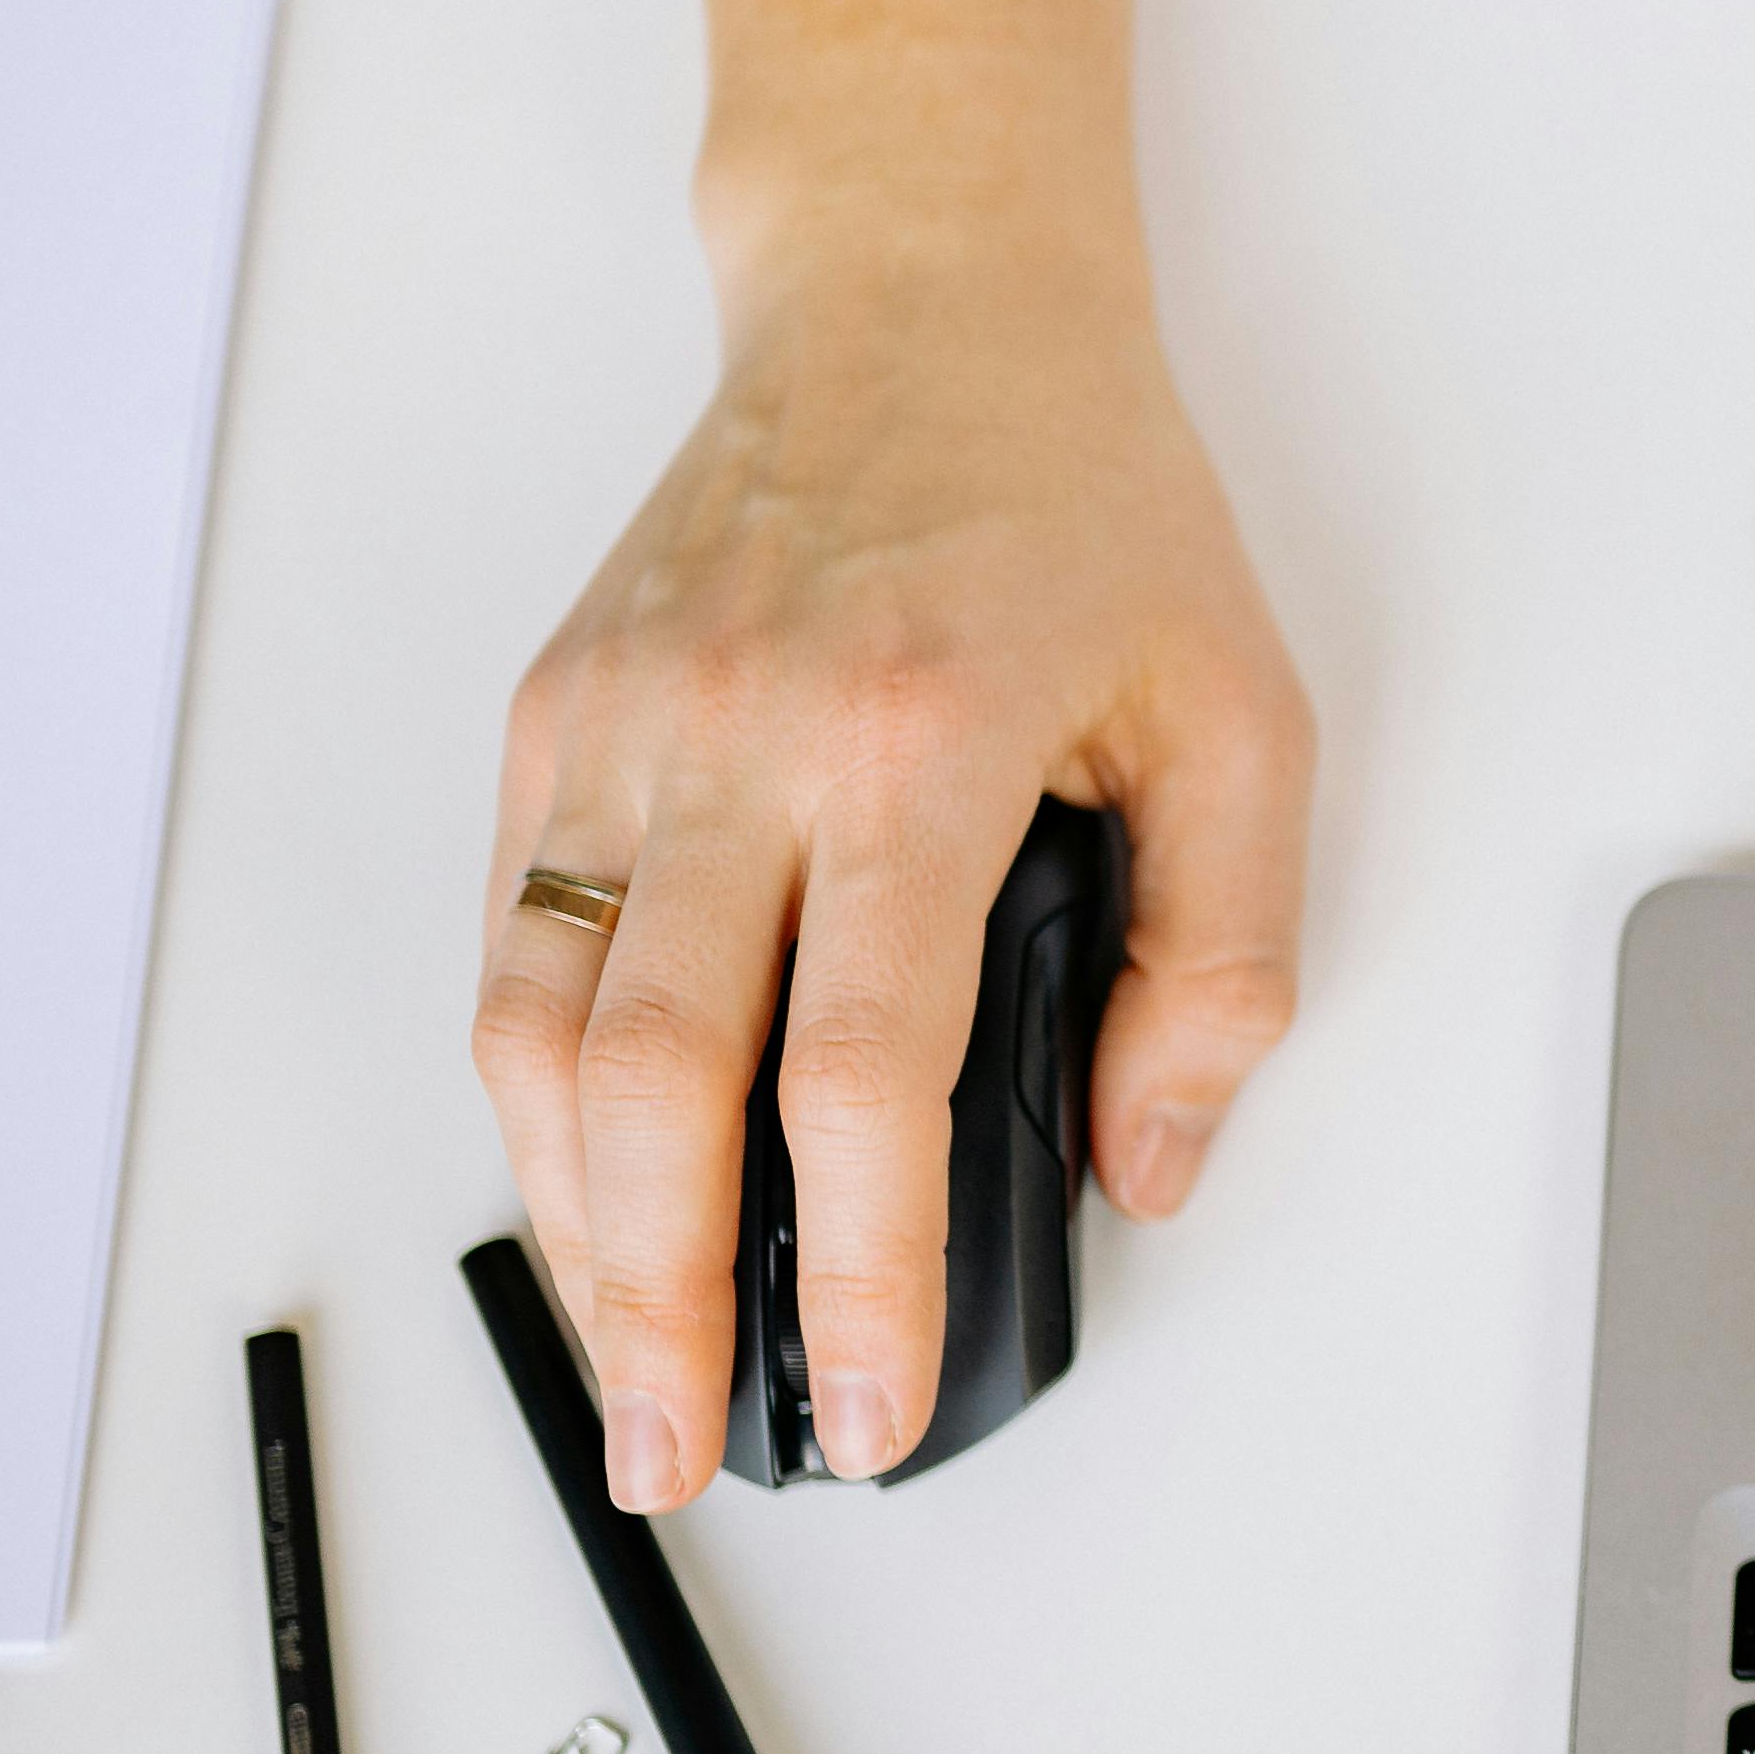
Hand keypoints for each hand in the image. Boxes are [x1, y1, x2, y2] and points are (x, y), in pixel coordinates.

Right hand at [474, 255, 1310, 1507]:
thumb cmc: (1085, 501)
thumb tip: (1144, 1160)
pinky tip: (587, 1198)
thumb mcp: (1241, 719)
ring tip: (630, 1370)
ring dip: (571, 1234)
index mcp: (917, 749)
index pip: (856, 1077)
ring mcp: (619, 727)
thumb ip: (1218, 961)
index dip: (860, 1269)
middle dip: (660, 1308)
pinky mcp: (552, 717)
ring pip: (540, 1037)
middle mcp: (739, 739)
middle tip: (689, 1451)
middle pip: (651, 1090)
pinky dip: (532, 1102)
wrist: (921, 302)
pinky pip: (513, 947)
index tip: (873, 1399)